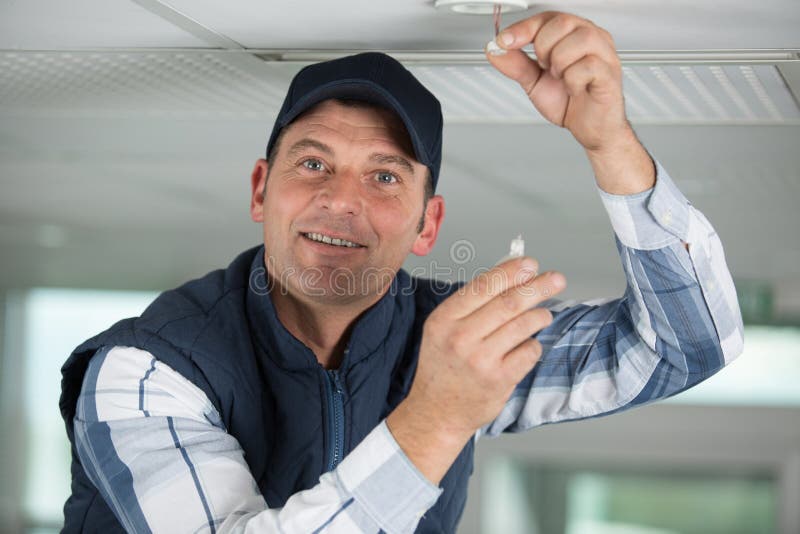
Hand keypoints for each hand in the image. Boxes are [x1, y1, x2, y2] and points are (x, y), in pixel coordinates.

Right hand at [387, 257, 565, 482]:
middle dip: (537, 287)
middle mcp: (460, 338)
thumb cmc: (444, 366)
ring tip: (544, 313)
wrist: (437, 412)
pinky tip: (527, 345)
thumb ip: (471, 305)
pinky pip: (529, 351)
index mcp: (444, 320)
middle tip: (556, 279)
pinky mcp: (499, 380)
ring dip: (540, 315)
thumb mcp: (443, 330)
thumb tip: (510, 274)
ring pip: (523, 325)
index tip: (530, 264)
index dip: (511, 271)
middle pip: (509, 302)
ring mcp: (480, 360)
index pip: (483, 286)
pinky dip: (534, 344)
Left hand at [486, 11, 630, 152]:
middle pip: (563, 22)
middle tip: (545, 67)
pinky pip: (587, 67)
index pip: (546, 18)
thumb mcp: (534, 82)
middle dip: (544, 47)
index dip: (524, 28)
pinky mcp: (610, 74)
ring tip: (561, 78)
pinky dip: (572, 82)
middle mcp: (591, 38)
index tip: (505, 41)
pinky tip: (574, 89)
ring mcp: (604, 54)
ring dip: (560, 63)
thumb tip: (496, 50)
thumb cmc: (569, 102)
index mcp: (572, 35)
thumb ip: (516, 65)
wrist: (589, 128)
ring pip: (579, 40)